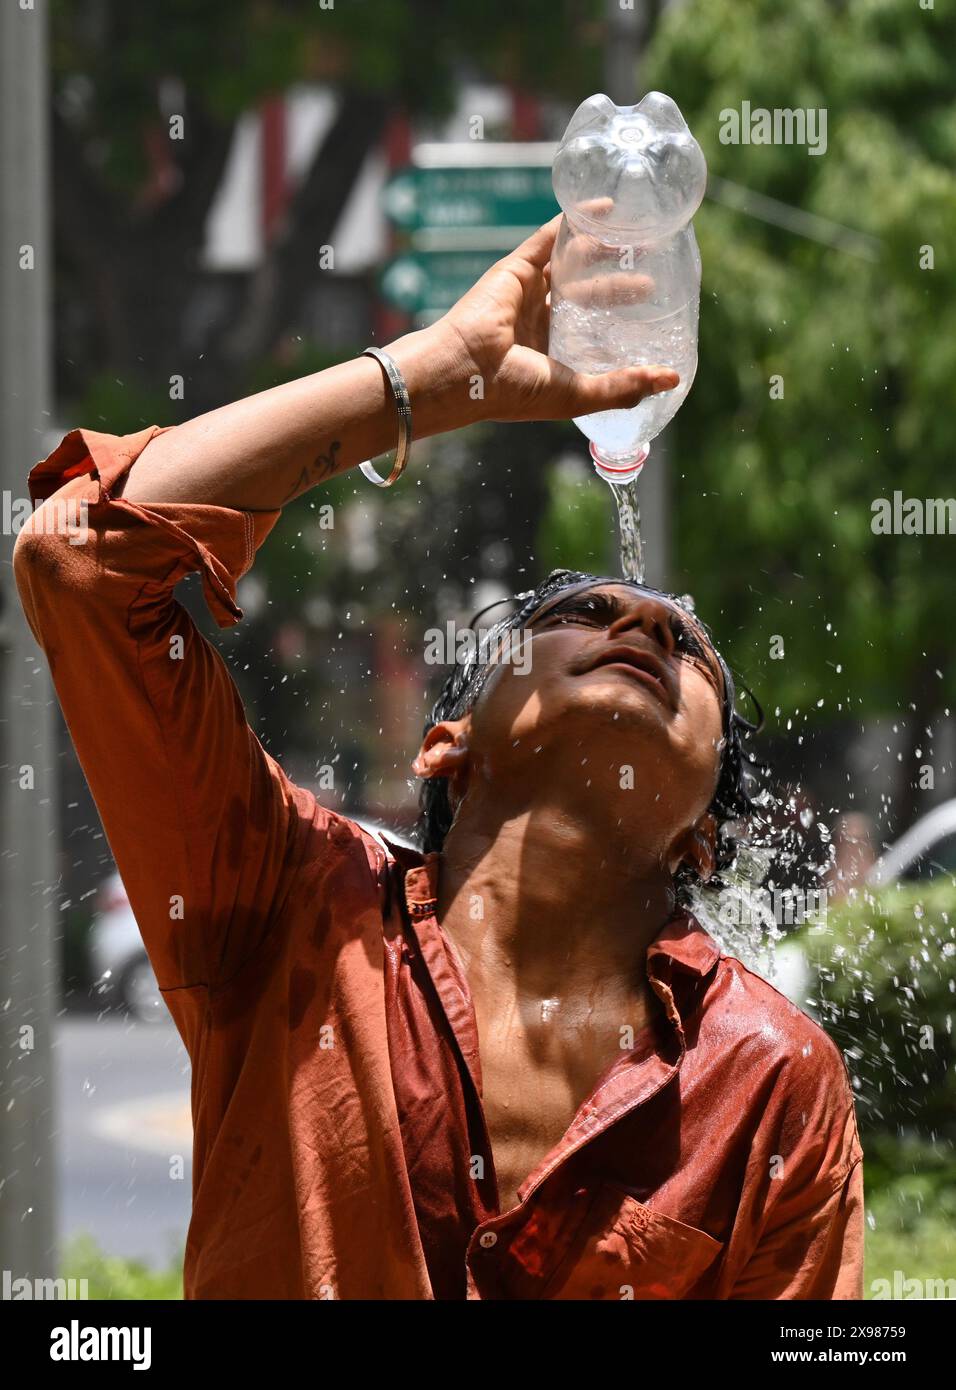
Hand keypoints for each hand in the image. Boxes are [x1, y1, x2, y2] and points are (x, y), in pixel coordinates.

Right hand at [437, 213, 678, 423]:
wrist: (466, 371)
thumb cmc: (517, 391)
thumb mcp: (579, 396)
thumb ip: (624, 387)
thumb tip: (673, 379)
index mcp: (552, 354)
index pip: (593, 332)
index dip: (621, 321)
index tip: (653, 312)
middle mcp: (540, 321)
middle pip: (588, 293)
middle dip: (620, 283)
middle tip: (653, 273)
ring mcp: (528, 292)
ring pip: (572, 262)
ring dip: (604, 248)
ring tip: (639, 239)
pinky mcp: (516, 268)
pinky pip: (549, 237)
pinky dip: (575, 220)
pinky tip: (605, 209)